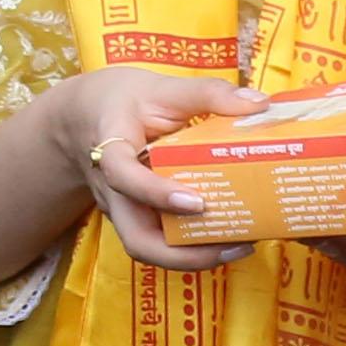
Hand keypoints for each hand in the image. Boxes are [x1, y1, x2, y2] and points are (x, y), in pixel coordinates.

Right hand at [57, 66, 259, 271]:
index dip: (155, 192)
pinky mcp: (139, 217)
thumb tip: (258, 103)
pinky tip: (230, 237)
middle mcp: (114, 191)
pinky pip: (162, 240)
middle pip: (136, 240)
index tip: (196, 202)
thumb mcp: (161, 87)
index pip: (122, 175)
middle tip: (233, 245)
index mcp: (111, 150)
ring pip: (149, 249)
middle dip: (183, 255)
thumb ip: (207, 93)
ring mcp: (125, 210)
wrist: (87, 118)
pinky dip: (194, 246)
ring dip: (194, 257)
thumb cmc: (124, 101)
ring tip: (241, 246)